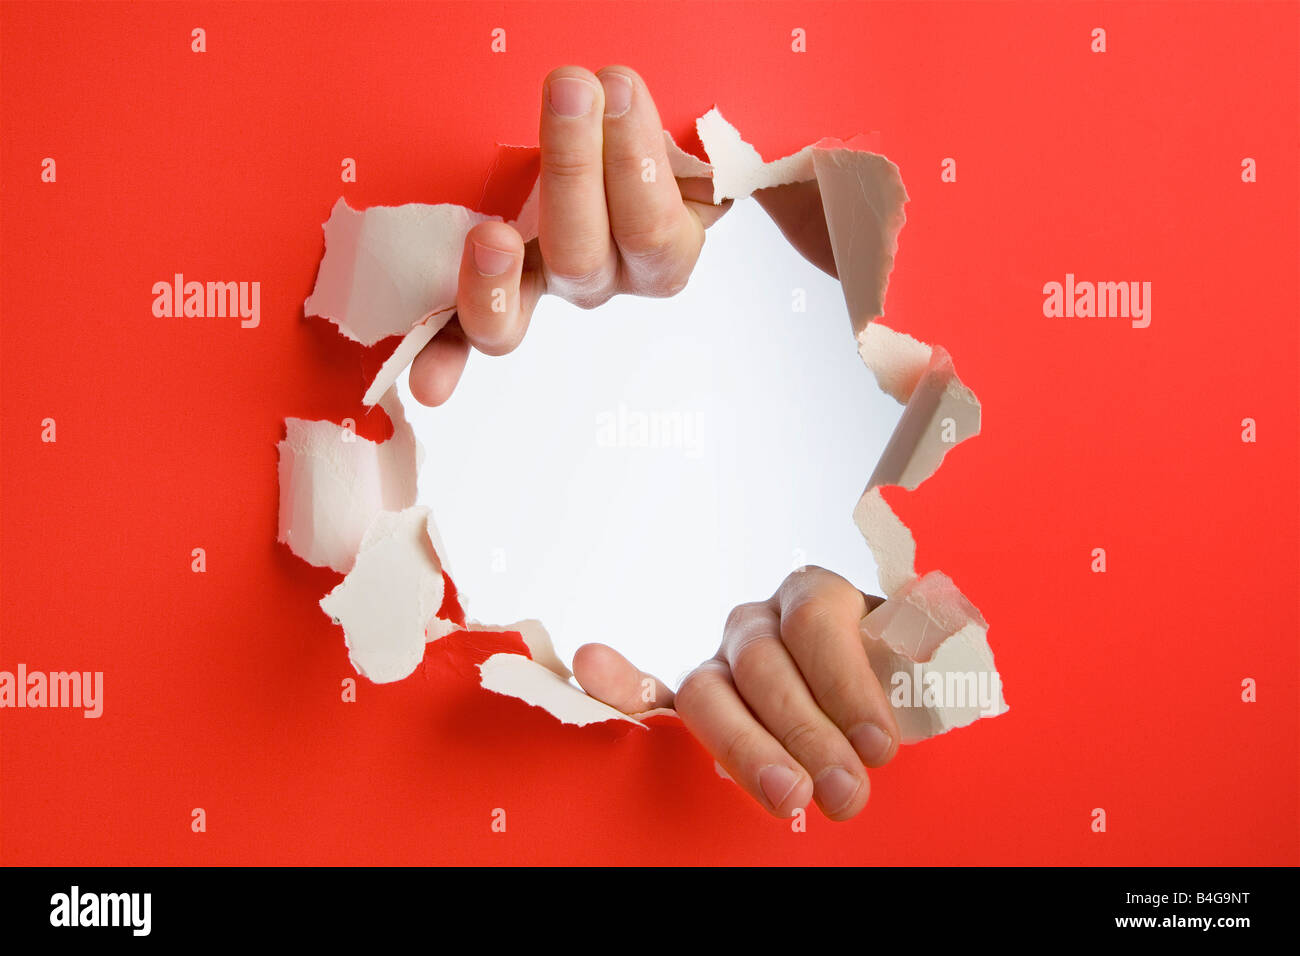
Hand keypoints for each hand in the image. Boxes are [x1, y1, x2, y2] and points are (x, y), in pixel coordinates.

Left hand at [409, 65, 836, 405]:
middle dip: (577, 169)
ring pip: (533, 276)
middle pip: (588, 255)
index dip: (635, 175)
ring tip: (498, 204)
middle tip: (576, 86)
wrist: (673, 185)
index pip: (658, 241)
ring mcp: (556, 287)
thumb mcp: (785, 210)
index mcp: (672, 269)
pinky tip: (429, 384)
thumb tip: (925, 357)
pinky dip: (448, 347)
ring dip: (511, 242)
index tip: (625, 86)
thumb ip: (830, 253)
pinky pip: (474, 323)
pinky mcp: (510, 278)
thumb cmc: (719, 192)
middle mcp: (611, 290)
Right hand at [573, 567, 899, 820]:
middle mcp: (760, 621)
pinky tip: (592, 665)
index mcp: (817, 596)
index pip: (820, 620)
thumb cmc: (894, 689)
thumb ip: (924, 662)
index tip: (882, 745)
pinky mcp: (689, 700)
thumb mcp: (919, 670)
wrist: (872, 701)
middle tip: (845, 795)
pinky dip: (618, 681)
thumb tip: (949, 649)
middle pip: (765, 664)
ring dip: (747, 748)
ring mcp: (720, 660)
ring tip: (787, 799)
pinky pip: (646, 689)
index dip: (848, 682)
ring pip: (710, 690)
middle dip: (808, 734)